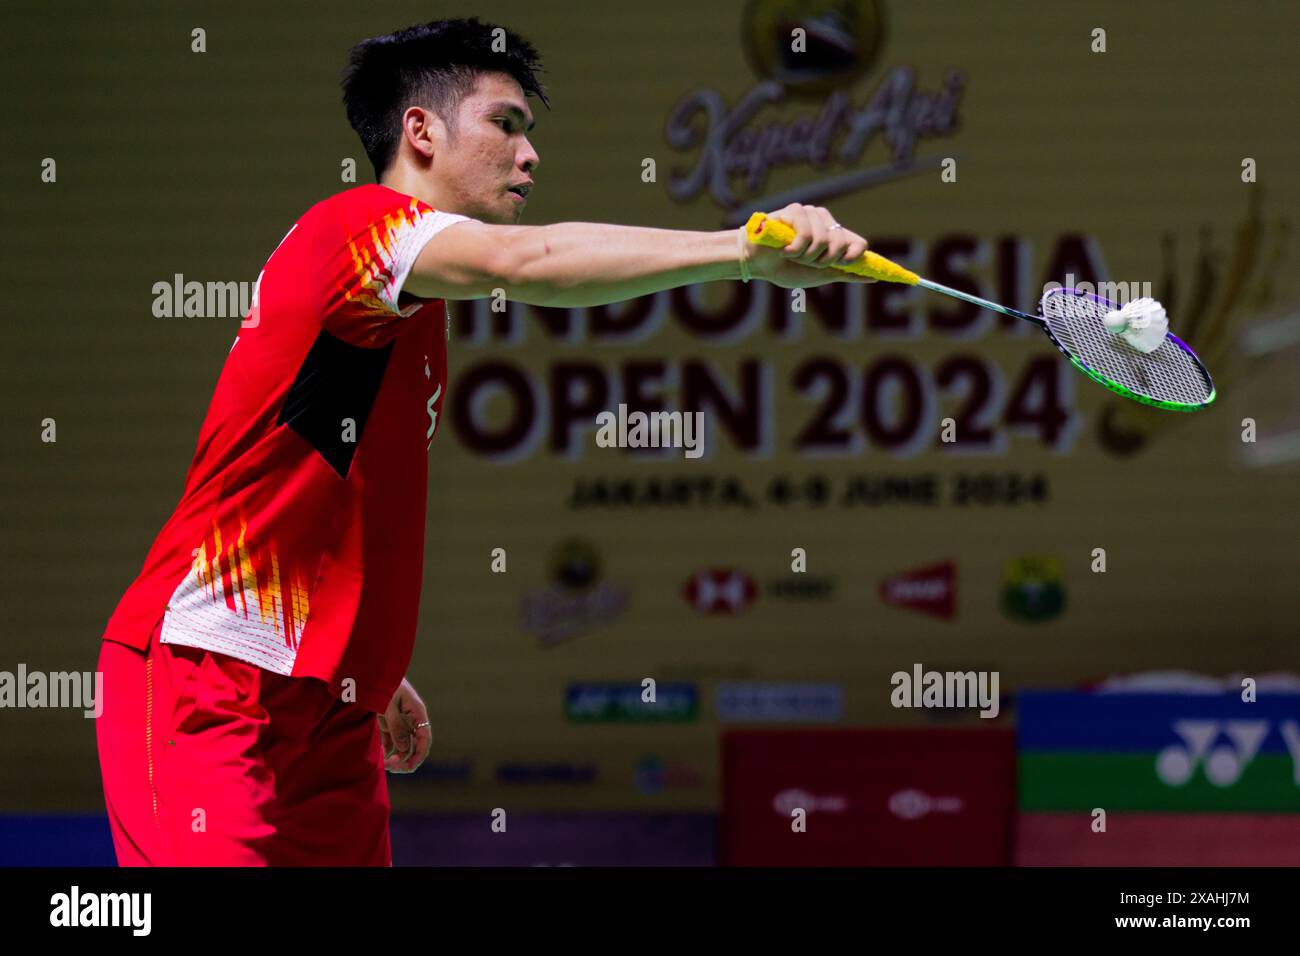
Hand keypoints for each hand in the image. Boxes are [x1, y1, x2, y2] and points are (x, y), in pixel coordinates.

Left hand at [379, 677, 431, 773]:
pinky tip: (382, 759)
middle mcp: (412, 720)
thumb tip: (403, 749)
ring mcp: (402, 722)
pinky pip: (393, 743)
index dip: (420, 755)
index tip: (409, 767)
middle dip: (407, 759)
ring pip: (405, 747)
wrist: (373, 673)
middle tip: (392, 767)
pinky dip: (389, 752)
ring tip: (384, 765)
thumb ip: (396, 726)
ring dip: (397, 758)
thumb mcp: (388, 705)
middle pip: (416, 746)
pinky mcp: (391, 724)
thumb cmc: (383, 685)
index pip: (425, 738)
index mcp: (417, 713)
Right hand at [742, 203, 875, 288]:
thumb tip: (873, 278)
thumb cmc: (785, 268)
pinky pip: (806, 233)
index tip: (838, 266)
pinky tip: (784, 248)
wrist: (756, 262)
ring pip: (823, 239)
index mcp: (833, 236)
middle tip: (804, 261)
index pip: (858, 243)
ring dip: (805, 255)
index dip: (852, 258)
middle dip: (822, 259)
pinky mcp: (795, 210)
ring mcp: (811, 214)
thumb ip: (844, 274)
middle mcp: (825, 222)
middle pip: (841, 242)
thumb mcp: (819, 275)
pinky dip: (795, 248)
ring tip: (791, 254)